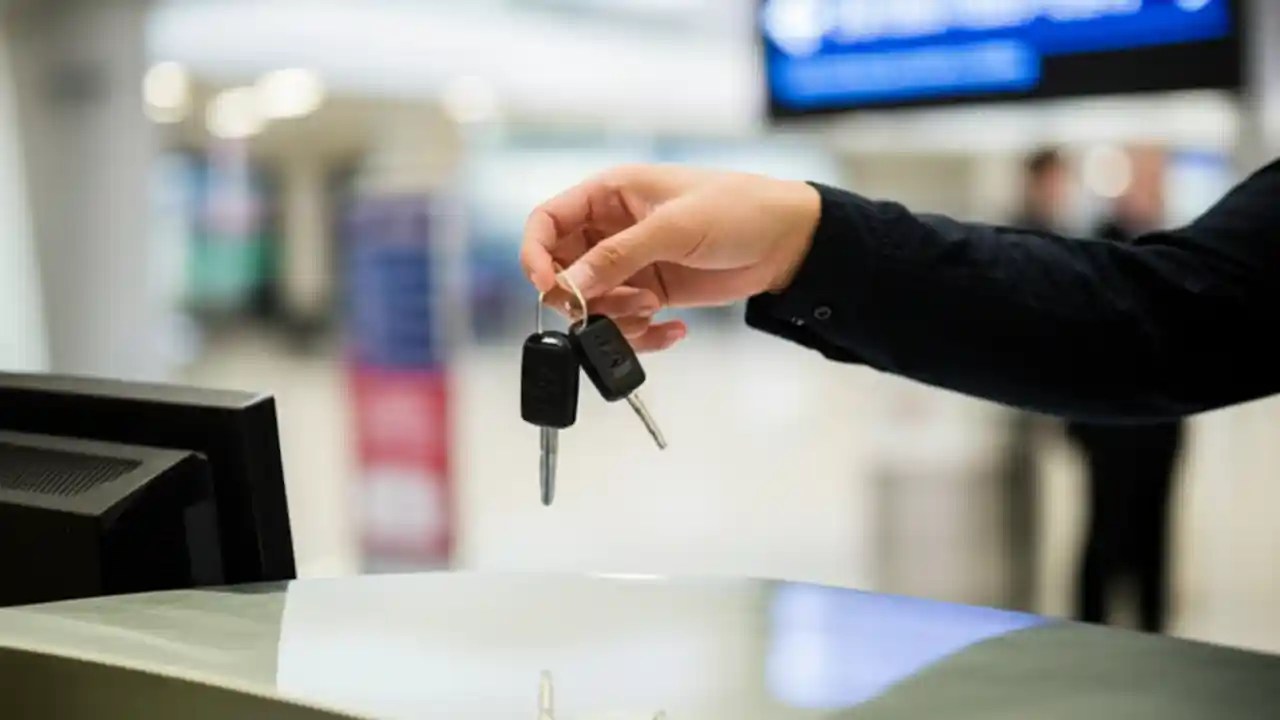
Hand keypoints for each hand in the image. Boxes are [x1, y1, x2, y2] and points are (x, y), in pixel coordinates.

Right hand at [520, 164, 820, 351]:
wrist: (789, 241)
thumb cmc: (739, 209)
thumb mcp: (674, 227)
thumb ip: (618, 257)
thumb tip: (568, 286)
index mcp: (609, 194)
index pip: (547, 221)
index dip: (534, 253)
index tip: (546, 285)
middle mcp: (612, 228)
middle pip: (562, 269)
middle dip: (582, 295)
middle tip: (617, 303)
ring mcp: (631, 263)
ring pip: (591, 303)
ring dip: (616, 317)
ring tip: (652, 309)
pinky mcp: (651, 292)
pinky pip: (624, 322)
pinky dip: (641, 334)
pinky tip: (672, 328)